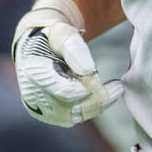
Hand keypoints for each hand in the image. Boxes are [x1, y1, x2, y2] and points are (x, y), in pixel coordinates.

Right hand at [12, 0, 122, 126]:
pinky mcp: (47, 114)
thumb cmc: (52, 37)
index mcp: (33, 72)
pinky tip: (101, 94)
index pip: (66, 91)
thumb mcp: (63, 33)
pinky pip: (72, 117)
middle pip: (70, 109)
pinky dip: (89, 107)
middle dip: (97, 99)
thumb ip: (74, 48)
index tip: (116, 84)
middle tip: (119, 87)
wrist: (37, 47)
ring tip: (114, 89)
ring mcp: (38, 108)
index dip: (92, 89)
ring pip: (73, 117)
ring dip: (96, 104)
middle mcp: (32, 94)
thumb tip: (88, 70)